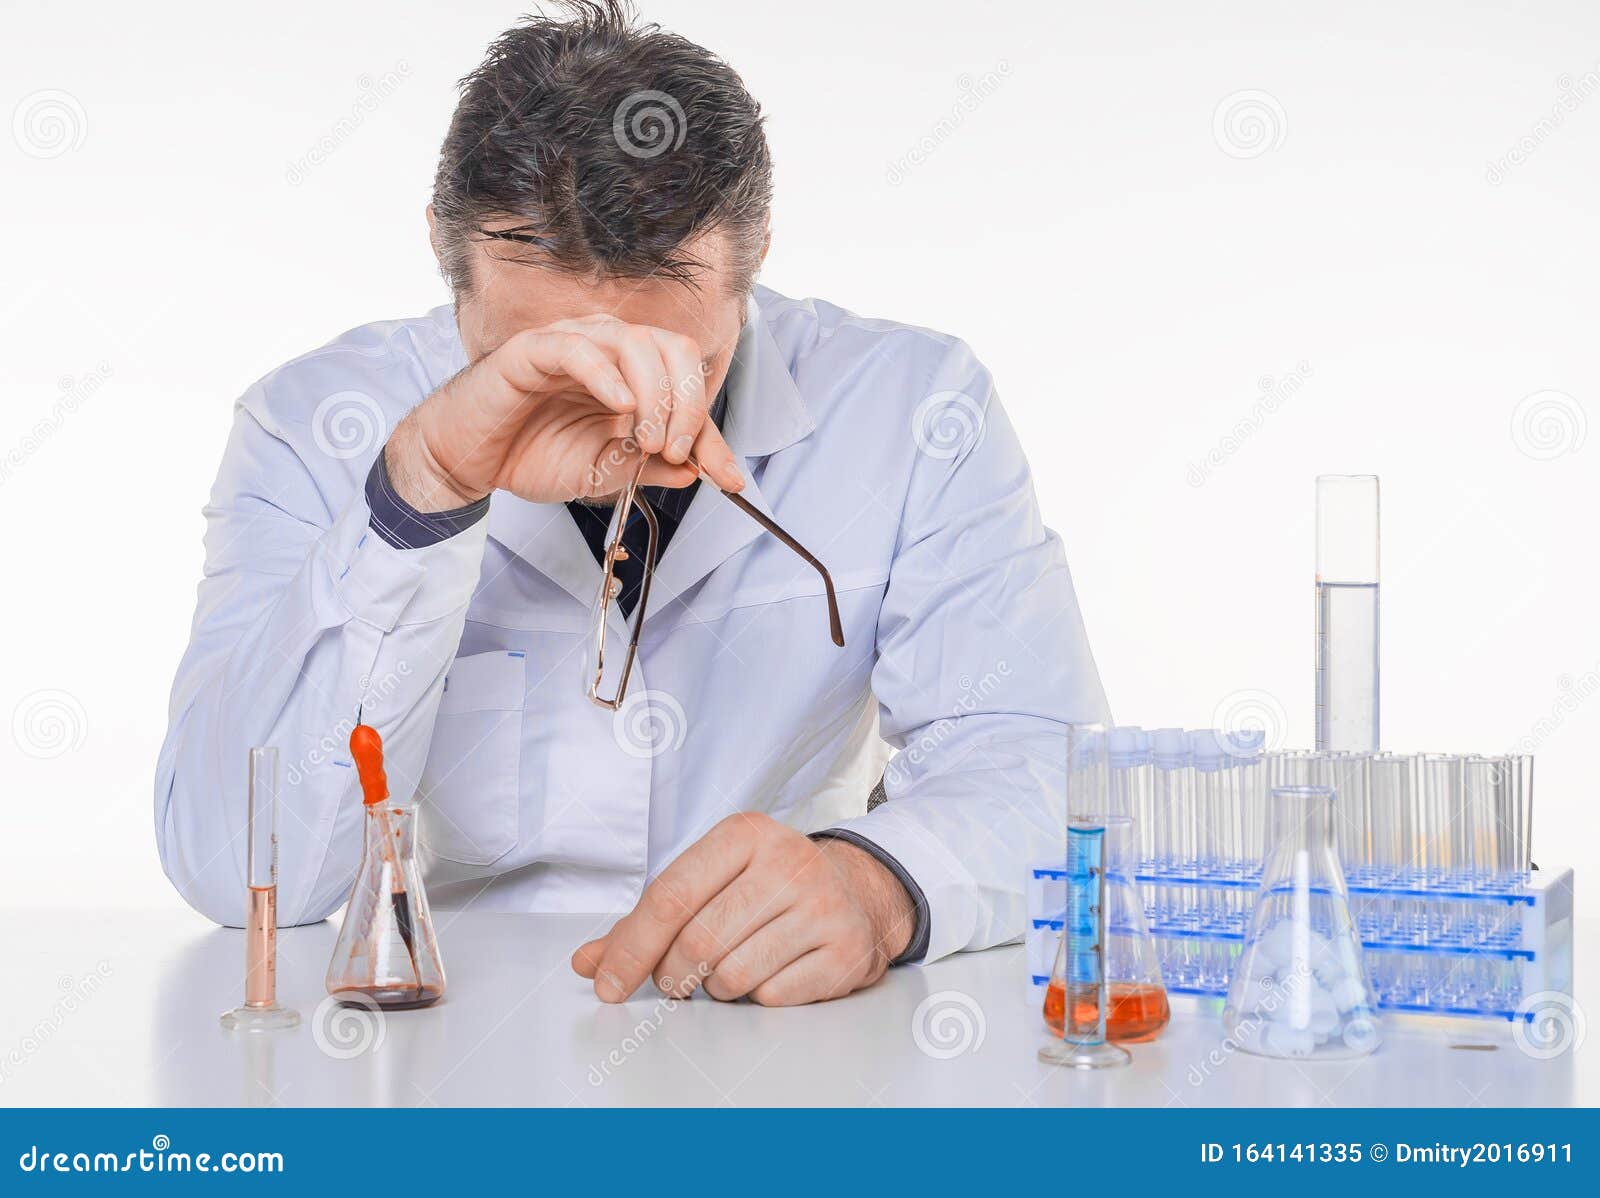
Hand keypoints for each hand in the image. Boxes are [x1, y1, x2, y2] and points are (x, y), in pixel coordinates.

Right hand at [384, 314, 744, 510]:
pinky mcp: (533, 349)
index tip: (730, 478)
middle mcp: (610, 351)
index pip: (689, 388)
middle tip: (674, 452)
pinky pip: (578, 347)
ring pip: (634, 342)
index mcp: (633, 376)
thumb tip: (696, 473)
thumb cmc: (532, 455)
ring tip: (646, 439)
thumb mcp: (603, 472)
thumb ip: (648, 468)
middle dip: (687, 405)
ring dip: (653, 393)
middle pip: (674, 350)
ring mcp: (573, 344)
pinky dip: (606, 374)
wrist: (470, 460)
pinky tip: (619, 407)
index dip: (712, 433)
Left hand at [571, 813, 916, 1005]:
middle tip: (677, 978)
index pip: (669, 897)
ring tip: (732, 966)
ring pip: (733, 976)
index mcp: (745, 834)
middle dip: (673, 974)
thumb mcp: (712, 880)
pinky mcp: (846, 950)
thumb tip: (588, 962)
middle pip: (697, 942)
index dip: (631, 948)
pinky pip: (773, 997)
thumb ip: (648, 920)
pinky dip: (759, 997)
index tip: (608, 984)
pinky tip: (772, 971)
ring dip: (717, 987)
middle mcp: (788, 862)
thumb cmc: (767, 886)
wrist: (857, 890)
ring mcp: (823, 906)